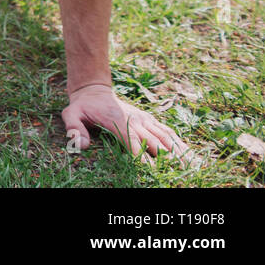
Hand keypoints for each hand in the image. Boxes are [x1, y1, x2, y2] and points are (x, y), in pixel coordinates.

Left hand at [62, 84, 190, 161]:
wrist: (94, 90)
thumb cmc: (82, 106)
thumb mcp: (71, 113)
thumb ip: (73, 128)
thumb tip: (81, 145)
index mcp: (118, 121)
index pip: (133, 141)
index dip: (143, 156)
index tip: (153, 170)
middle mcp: (136, 120)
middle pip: (155, 142)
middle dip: (168, 158)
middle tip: (180, 174)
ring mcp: (145, 120)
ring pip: (166, 137)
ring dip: (179, 152)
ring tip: (193, 167)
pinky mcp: (150, 120)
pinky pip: (167, 132)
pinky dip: (180, 143)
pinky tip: (191, 155)